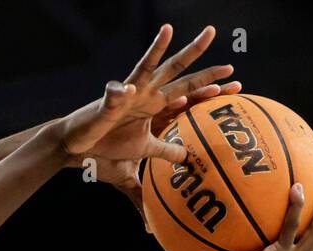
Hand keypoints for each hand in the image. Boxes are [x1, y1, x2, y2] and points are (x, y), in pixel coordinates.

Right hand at [55, 25, 234, 168]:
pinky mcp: (107, 104)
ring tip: (167, 30)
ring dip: (155, 49)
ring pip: (145, 68)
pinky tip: (124, 92)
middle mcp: (145, 95)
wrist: (78, 146)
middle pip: (175, 71)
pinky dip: (118, 94)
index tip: (234, 81)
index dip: (209, 87)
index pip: (188, 92)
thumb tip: (186, 159)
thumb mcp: (143, 151)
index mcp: (155, 105)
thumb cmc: (107, 146)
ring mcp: (127, 96)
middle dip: (196, 56)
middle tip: (213, 35)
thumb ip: (165, 151)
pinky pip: (113, 96)